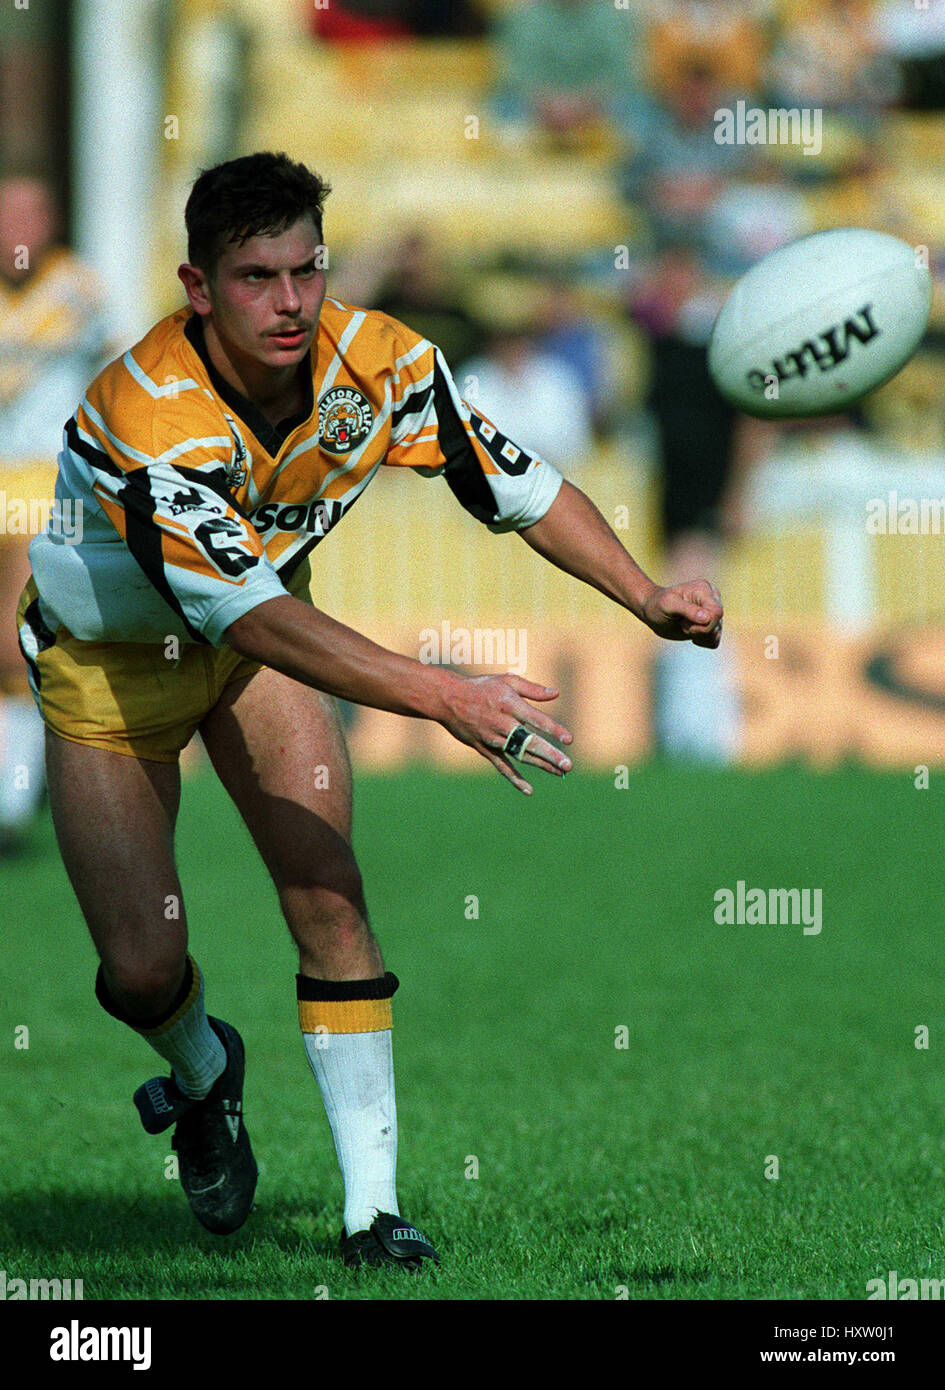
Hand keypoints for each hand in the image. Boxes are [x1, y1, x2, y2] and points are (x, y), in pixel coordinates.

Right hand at [437, 673, 572, 794]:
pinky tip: (528, 790)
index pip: (536, 719)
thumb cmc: (481, 687)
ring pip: (520, 755)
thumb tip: (556, 693)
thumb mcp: (507, 681)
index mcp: (510, 705)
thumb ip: (533, 689)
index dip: (553, 729)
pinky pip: (501, 766)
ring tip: (560, 773)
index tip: (569, 740)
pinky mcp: (485, 749)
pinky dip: (514, 778)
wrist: (448, 699)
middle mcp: (503, 723)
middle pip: (530, 742)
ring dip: (541, 765)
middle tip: (568, 765)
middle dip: (550, 755)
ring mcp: (493, 738)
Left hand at [640, 579, 722, 647]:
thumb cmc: (657, 604)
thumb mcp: (668, 605)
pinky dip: (702, 641)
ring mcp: (712, 612)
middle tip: (682, 624)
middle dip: (698, 630)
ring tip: (684, 625)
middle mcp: (712, 598)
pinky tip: (690, 633)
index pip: (716, 613)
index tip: (684, 623)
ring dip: (698, 636)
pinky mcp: (711, 624)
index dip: (702, 624)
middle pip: (717, 624)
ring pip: (716, 634)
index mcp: (704, 589)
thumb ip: (687, 610)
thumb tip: (707, 618)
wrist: (652, 612)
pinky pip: (714, 641)